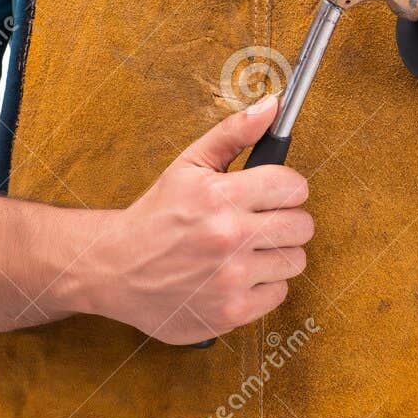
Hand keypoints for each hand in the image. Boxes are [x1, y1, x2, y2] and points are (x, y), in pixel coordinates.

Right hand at [63, 96, 313, 344]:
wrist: (115, 269)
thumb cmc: (157, 215)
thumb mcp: (188, 165)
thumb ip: (234, 133)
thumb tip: (273, 105)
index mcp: (220, 196)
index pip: (294, 187)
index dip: (287, 188)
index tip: (273, 194)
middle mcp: (228, 237)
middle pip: (303, 226)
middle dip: (287, 221)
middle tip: (261, 223)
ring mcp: (231, 278)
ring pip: (296, 261)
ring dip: (276, 255)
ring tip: (248, 250)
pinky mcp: (231, 312)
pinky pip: (279, 294)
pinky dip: (264, 286)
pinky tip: (238, 275)